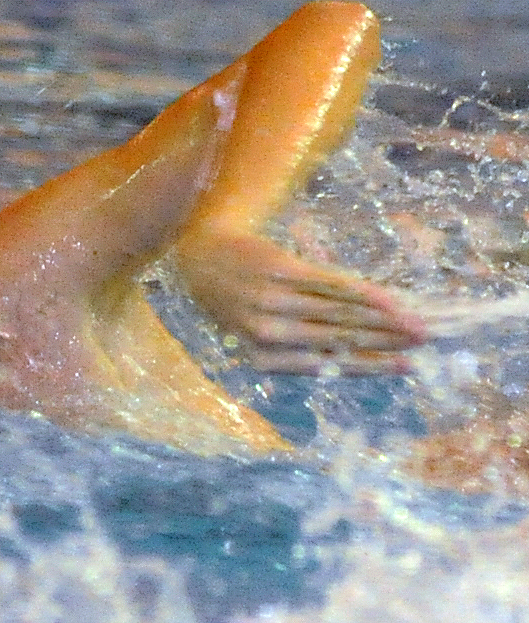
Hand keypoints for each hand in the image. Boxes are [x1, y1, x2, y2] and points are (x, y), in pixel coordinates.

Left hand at [174, 228, 426, 374]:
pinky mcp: (281, 271)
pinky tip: (389, 299)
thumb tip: (353, 351)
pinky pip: (330, 285)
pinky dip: (363, 294)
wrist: (200, 254)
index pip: (326, 365)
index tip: (405, 368)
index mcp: (263, 356)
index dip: (369, 366)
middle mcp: (269, 333)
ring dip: (383, 321)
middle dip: (386, 343)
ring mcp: (274, 301)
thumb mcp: (254, 330)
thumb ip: (297, 343)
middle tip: (422, 344)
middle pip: (340, 340)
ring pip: (340, 314)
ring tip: (415, 324)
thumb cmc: (234, 297)